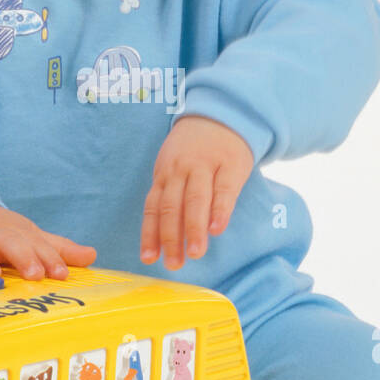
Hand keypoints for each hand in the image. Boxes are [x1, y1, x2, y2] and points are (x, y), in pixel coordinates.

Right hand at [0, 204, 96, 280]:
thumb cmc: (1, 235)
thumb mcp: (29, 239)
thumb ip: (57, 250)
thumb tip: (92, 256)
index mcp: (19, 234)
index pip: (38, 246)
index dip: (50, 259)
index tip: (61, 275)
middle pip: (11, 242)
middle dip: (23, 257)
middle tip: (34, 275)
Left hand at [140, 115, 253, 270]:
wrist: (222, 115)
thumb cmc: (196, 151)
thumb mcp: (175, 167)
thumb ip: (171, 196)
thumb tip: (165, 236)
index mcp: (164, 174)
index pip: (153, 208)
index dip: (150, 234)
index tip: (149, 259)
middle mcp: (179, 170)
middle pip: (172, 207)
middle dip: (171, 237)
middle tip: (173, 264)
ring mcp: (204, 165)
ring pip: (195, 199)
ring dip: (193, 228)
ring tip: (195, 253)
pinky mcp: (230, 164)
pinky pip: (224, 189)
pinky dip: (219, 210)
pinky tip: (217, 229)